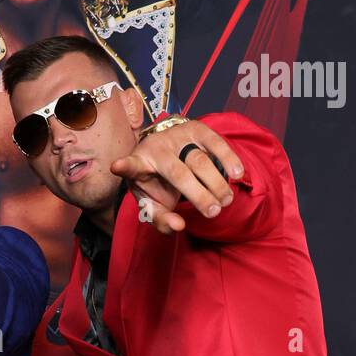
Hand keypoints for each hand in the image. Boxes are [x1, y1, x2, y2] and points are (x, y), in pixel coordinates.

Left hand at [111, 120, 243, 234]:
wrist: (164, 148)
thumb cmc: (156, 181)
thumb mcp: (152, 201)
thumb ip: (161, 219)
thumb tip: (178, 226)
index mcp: (140, 165)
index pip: (130, 167)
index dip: (125, 166)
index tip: (117, 166)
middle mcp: (157, 147)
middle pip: (178, 172)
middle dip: (197, 194)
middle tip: (213, 212)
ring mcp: (177, 135)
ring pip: (199, 159)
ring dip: (215, 181)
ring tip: (225, 202)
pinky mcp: (196, 128)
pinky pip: (214, 142)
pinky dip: (227, 157)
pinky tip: (237, 173)